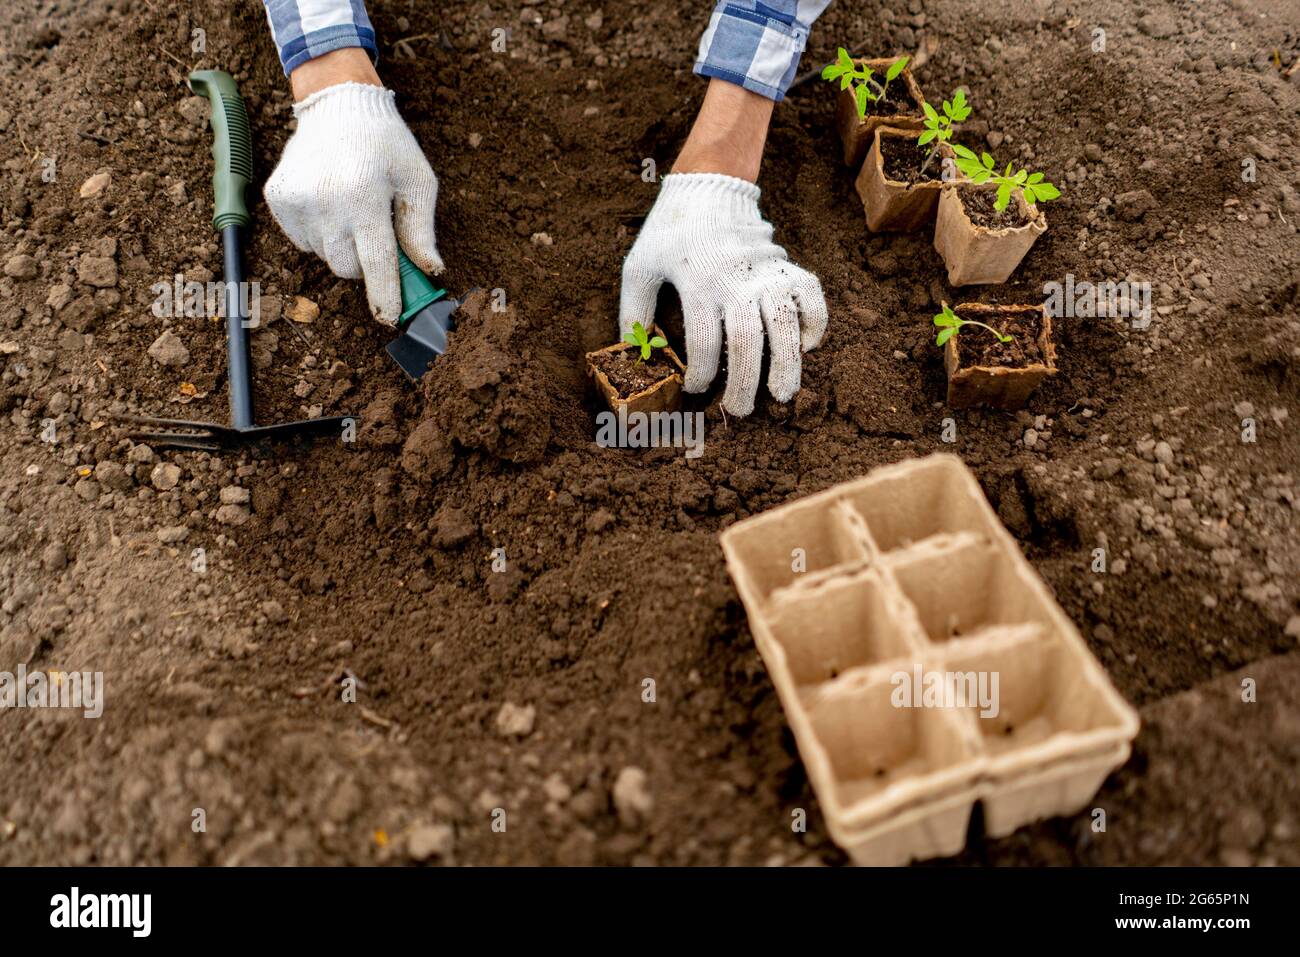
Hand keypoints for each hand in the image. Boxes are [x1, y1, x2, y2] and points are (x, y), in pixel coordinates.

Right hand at [264, 62, 441, 324]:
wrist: (338, 105)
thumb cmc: (386, 145)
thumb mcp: (418, 181)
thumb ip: (421, 230)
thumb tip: (430, 271)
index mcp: (364, 196)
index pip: (376, 262)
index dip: (386, 294)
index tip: (390, 317)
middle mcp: (325, 201)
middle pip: (348, 267)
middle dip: (366, 260)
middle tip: (375, 229)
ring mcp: (297, 200)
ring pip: (326, 256)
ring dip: (342, 245)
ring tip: (351, 206)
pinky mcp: (278, 198)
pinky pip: (304, 241)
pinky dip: (320, 232)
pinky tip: (329, 201)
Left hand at [619, 173, 826, 415]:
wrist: (709, 186)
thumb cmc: (669, 230)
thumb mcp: (639, 266)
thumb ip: (634, 310)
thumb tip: (632, 354)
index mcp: (698, 284)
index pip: (705, 343)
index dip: (701, 374)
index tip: (695, 389)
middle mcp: (735, 281)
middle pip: (748, 342)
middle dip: (746, 383)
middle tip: (743, 411)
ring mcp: (765, 272)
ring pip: (784, 324)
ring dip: (787, 363)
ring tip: (783, 394)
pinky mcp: (785, 264)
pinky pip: (810, 295)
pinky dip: (814, 322)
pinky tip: (806, 346)